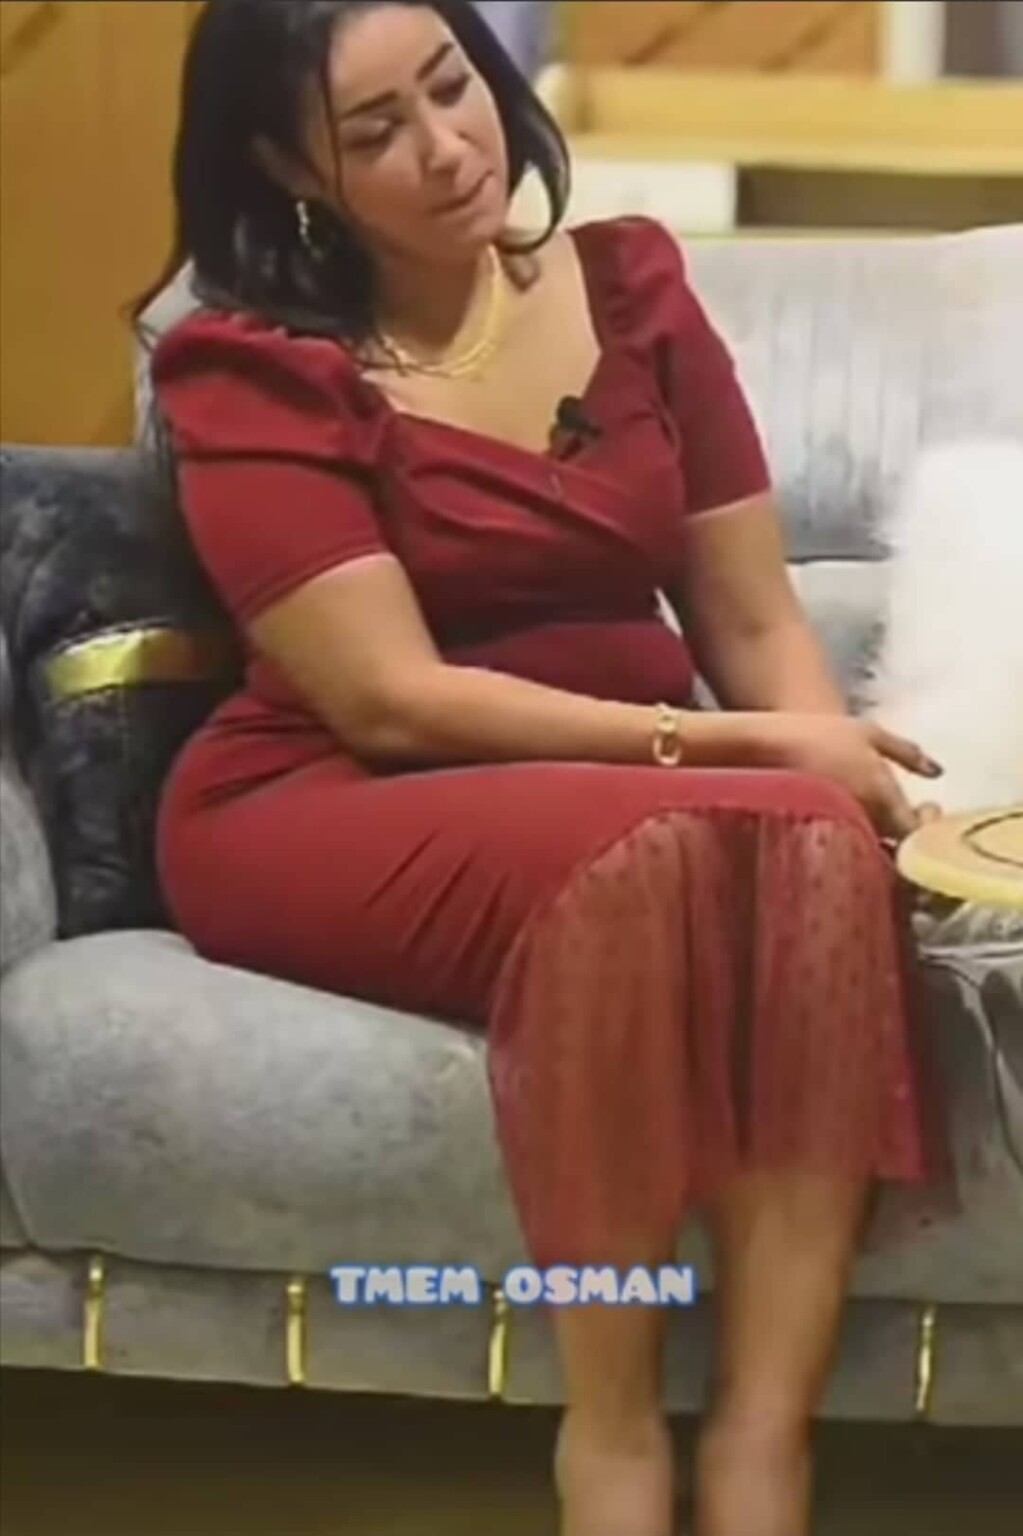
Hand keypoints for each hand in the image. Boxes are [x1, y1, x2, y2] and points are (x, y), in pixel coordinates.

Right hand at [754, 715, 942, 839]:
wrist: (764, 747)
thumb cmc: (819, 734)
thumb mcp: (869, 732)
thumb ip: (907, 753)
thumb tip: (936, 772)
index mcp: (883, 797)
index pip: (919, 833)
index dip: (928, 827)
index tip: (928, 808)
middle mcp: (865, 823)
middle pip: (900, 849)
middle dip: (911, 835)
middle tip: (910, 812)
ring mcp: (841, 836)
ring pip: (875, 852)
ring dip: (887, 841)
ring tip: (882, 816)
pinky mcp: (819, 842)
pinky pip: (850, 851)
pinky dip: (861, 843)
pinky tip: (856, 821)